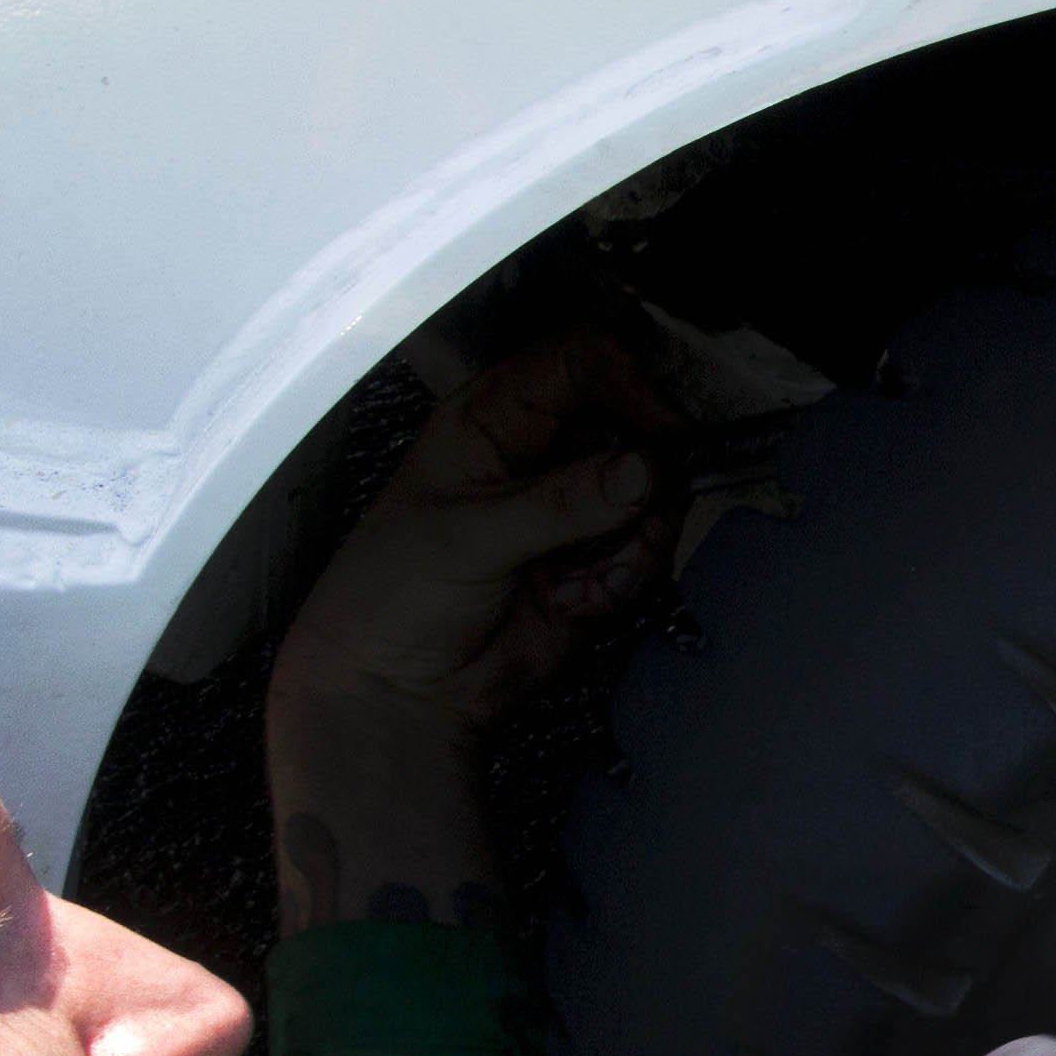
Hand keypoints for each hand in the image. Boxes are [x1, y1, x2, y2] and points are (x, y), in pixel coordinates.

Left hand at [268, 342, 671, 931]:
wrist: (396, 691)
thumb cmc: (393, 595)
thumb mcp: (467, 537)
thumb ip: (559, 502)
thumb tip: (646, 468)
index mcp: (493, 416)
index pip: (580, 364)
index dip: (628, 383)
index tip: (661, 429)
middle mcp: (542, 450)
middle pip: (632, 423)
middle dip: (649, 465)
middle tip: (643, 508)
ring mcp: (575, 507)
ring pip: (653, 490)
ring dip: (636, 533)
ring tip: (584, 574)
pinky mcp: (599, 561)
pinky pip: (648, 550)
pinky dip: (627, 576)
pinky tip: (577, 600)